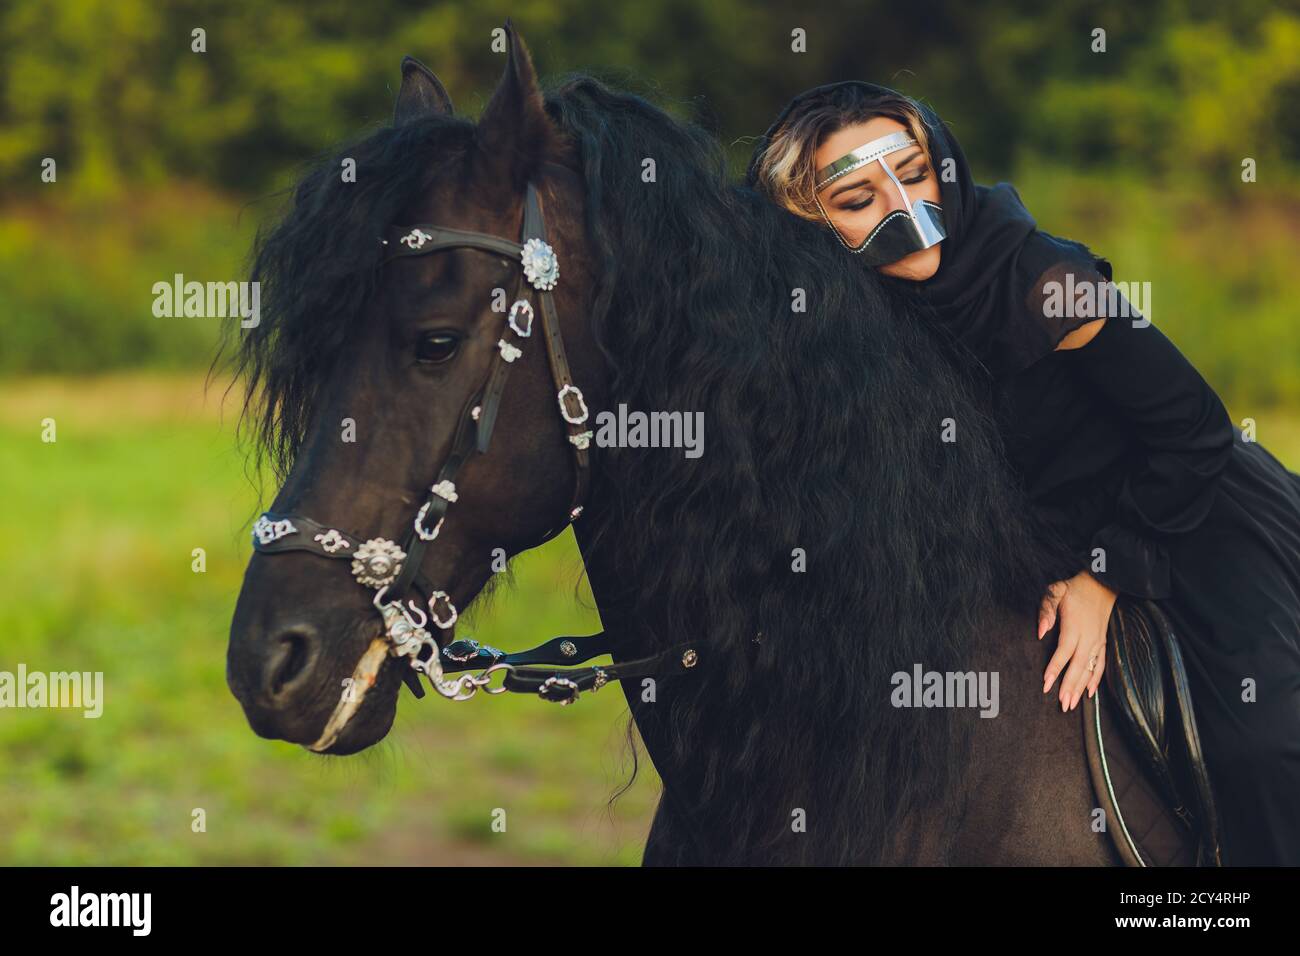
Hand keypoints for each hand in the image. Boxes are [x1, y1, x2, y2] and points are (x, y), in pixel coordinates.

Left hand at [1038, 571, 1117, 711]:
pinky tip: (1089, 694)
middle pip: (1078, 667)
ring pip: (1089, 670)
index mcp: (1074, 627)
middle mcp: (1088, 638)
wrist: (1102, 585)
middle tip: (1062, 705)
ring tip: (1072, 705)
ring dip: (1080, 688)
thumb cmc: (1074, 589)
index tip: (1046, 684)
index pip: (1063, 652)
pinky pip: (1101, 665)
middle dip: (1069, 687)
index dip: (1055, 669)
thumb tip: (1040, 631)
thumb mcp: (1056, 591)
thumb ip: (1047, 610)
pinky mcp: (1103, 643)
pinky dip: (1096, 680)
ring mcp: (1097, 642)